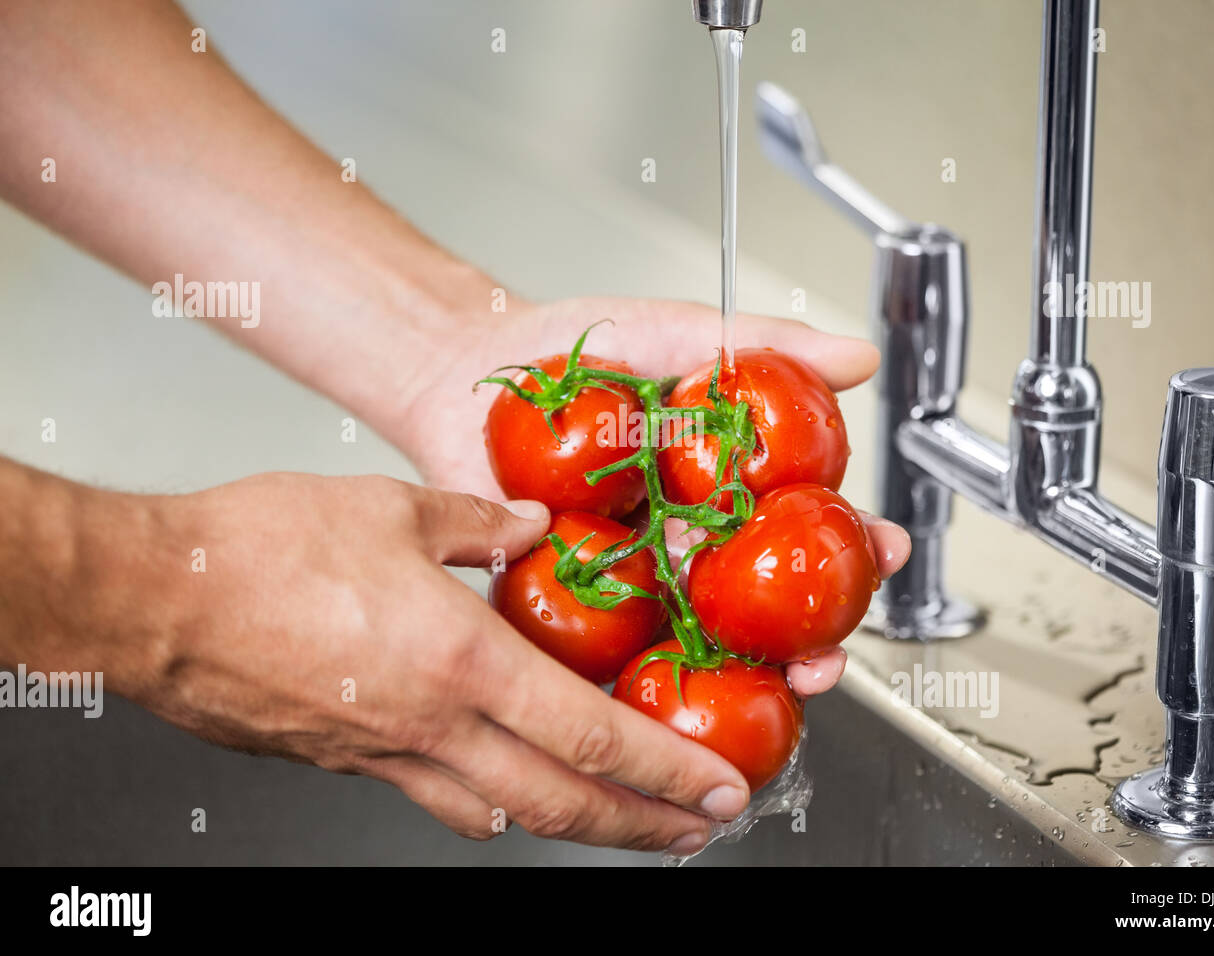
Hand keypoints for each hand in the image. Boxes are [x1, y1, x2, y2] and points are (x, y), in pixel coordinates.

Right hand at [101, 472, 760, 852]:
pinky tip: (504, 791)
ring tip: (619, 822)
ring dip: (574, 824)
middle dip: (641, 825)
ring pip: (505, 815)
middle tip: (695, 834)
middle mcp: (432, 728)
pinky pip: (438, 798)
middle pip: (563, 802)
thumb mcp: (391, 510)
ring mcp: (387, 757)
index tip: (715, 790)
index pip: (591, 735)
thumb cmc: (258, 551)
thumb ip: (476, 522)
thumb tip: (528, 528)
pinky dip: (492, 803)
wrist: (154, 600)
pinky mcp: (346, 763)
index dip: (665, 771)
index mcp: (460, 663)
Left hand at [394, 295, 910, 695]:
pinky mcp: (562, 610)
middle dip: (810, 647)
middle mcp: (682, 547)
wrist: (469, 366)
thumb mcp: (675, 335)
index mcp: (720, 493)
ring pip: (695, 650)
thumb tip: (857, 356)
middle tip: (827, 659)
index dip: (853, 548)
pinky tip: (660, 712)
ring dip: (734, 686)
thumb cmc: (574, 352)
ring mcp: (627, 583)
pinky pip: (600, 662)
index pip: (803, 530)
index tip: (885, 550)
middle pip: (762, 612)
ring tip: (762, 696)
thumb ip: (763, 345)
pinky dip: (631, 692)